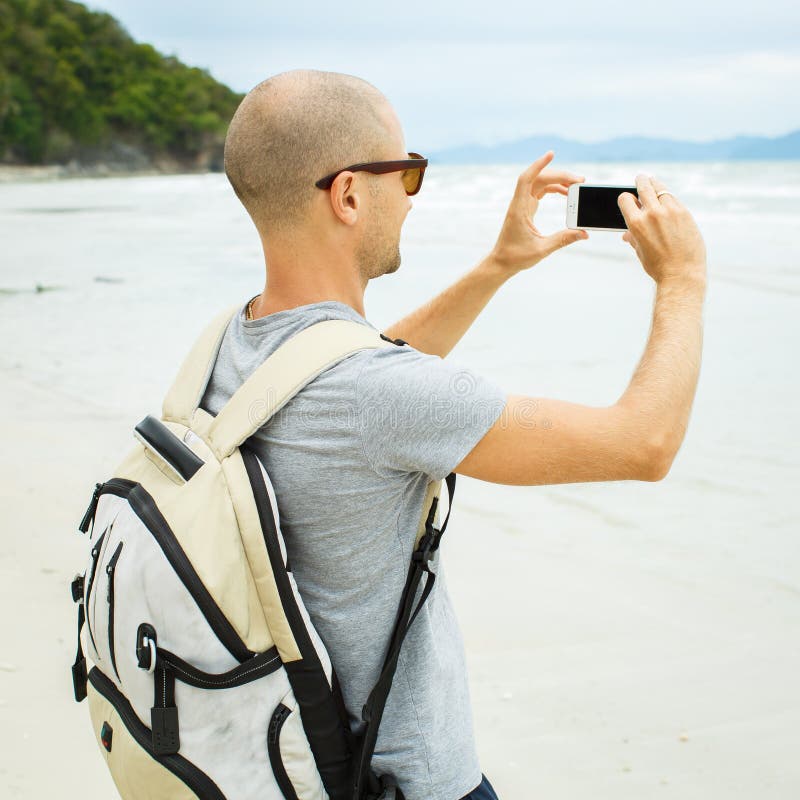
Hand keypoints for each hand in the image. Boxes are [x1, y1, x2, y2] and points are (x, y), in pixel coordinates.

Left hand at [489, 151, 587, 274]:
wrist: (501, 263)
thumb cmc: (516, 257)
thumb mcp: (542, 249)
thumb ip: (563, 240)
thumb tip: (584, 233)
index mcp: (519, 210)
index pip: (526, 180)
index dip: (538, 165)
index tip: (551, 154)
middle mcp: (519, 203)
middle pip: (538, 179)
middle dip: (559, 175)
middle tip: (580, 181)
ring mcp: (522, 205)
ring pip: (540, 184)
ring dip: (558, 181)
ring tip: (576, 186)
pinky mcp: (526, 209)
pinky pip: (540, 191)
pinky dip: (553, 189)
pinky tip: (566, 193)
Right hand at [618, 175, 706, 285]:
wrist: (681, 273)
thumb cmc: (658, 266)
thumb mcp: (640, 251)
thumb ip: (633, 237)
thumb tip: (625, 234)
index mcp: (636, 224)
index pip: (625, 199)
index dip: (625, 197)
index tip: (629, 197)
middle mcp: (652, 214)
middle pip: (643, 186)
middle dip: (640, 181)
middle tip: (641, 177)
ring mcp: (670, 211)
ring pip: (660, 188)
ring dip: (655, 184)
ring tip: (653, 181)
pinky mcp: (684, 212)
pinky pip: (673, 198)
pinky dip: (668, 197)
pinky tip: (667, 197)